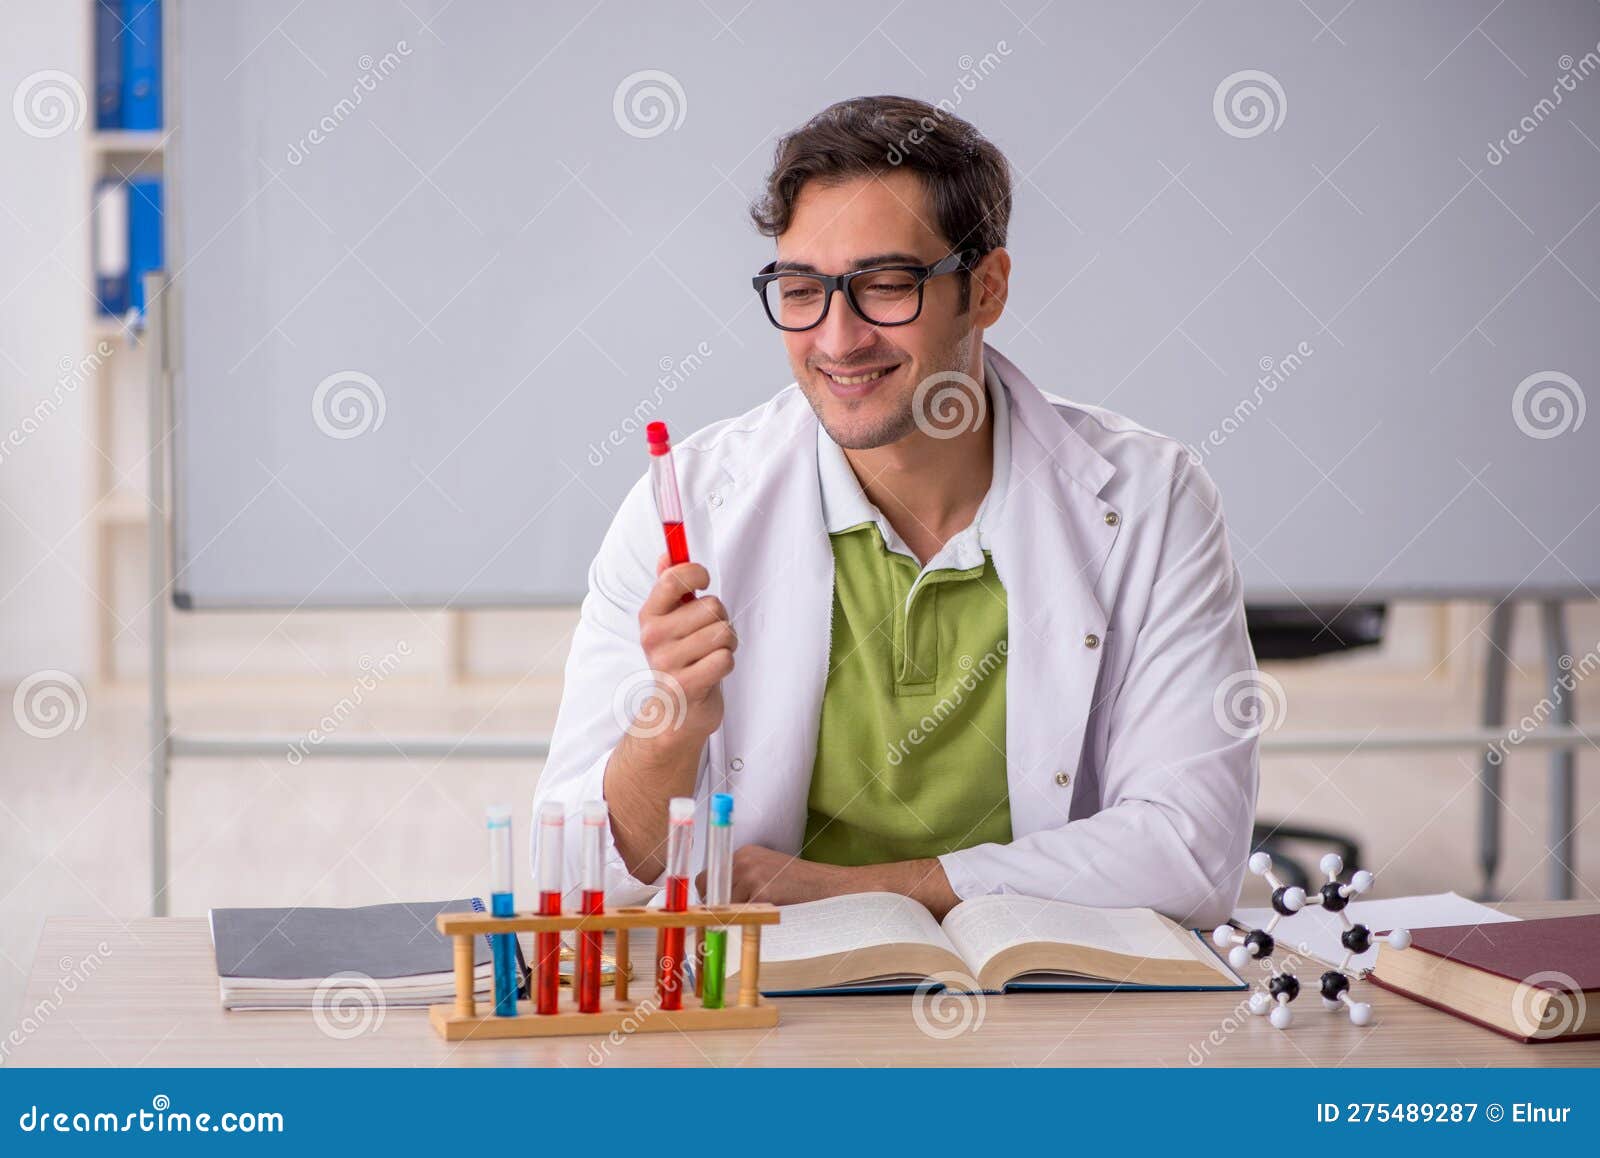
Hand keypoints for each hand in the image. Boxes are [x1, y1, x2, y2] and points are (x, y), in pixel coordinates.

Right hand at [635, 554, 736, 743]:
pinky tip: (712, 671)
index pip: (674, 577)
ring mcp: (667, 662)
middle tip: (708, 635)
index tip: (703, 584)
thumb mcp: (669, 621)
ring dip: (727, 643)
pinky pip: (725, 659)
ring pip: (723, 632)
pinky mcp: (686, 685)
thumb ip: (669, 586)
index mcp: (649, 615)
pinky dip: (726, 664)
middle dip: (721, 619)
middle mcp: (653, 636)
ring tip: (711, 654)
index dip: (697, 573)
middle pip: (712, 606)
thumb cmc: (679, 659)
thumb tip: (668, 553)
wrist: (674, 712)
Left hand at [695, 846, 962, 916]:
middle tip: (743, 922)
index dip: (710, 900)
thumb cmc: (809, 893)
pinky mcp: (762, 892)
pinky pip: (741, 919)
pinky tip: (774, 922)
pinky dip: (752, 927)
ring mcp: (751, 875)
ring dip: (738, 922)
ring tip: (769, 919)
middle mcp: (743, 860)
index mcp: (745, 854)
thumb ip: (744, 888)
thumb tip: (709, 914)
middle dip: (719, 912)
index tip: (714, 916)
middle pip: (707, 895)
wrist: (843, 892)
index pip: (704, 879)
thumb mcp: (773, 881)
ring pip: (723, 911)